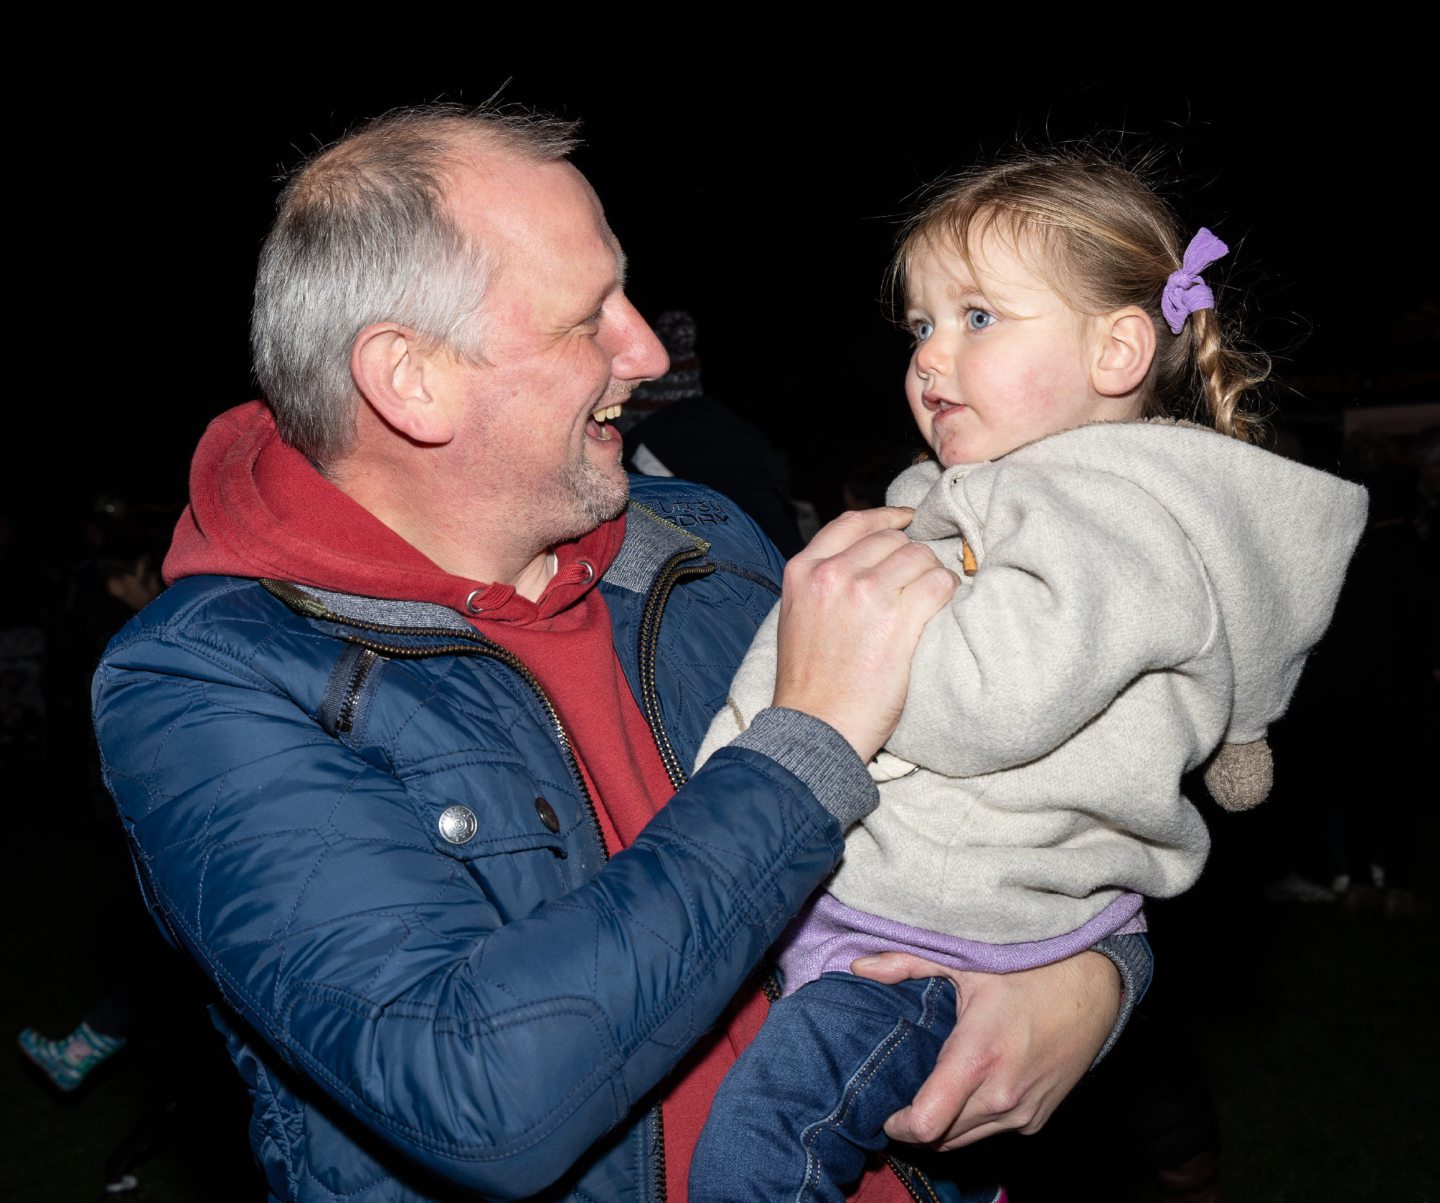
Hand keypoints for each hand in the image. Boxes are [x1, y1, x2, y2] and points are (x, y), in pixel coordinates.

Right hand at [772, 508, 955, 761]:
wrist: (815, 728)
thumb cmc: (809, 683)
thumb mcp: (797, 617)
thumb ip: (821, 583)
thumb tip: (863, 562)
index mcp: (804, 570)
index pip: (854, 523)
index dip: (887, 518)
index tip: (907, 521)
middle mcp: (833, 574)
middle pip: (892, 539)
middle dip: (912, 556)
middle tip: (920, 580)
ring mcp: (865, 595)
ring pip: (919, 557)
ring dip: (932, 575)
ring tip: (931, 599)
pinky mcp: (897, 621)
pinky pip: (938, 584)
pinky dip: (947, 592)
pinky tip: (942, 608)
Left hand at [850, 950, 1120, 1149]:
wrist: (1096, 985)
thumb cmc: (1030, 968)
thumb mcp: (966, 959)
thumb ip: (907, 964)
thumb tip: (858, 968)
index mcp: (978, 1057)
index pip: (926, 1124)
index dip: (897, 1124)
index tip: (885, 1108)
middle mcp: (1002, 1095)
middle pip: (940, 1139)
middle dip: (915, 1125)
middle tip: (899, 1098)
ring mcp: (1024, 1111)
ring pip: (966, 1141)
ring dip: (944, 1127)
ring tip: (929, 1094)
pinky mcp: (1039, 1118)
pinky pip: (993, 1132)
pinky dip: (974, 1121)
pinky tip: (967, 1090)